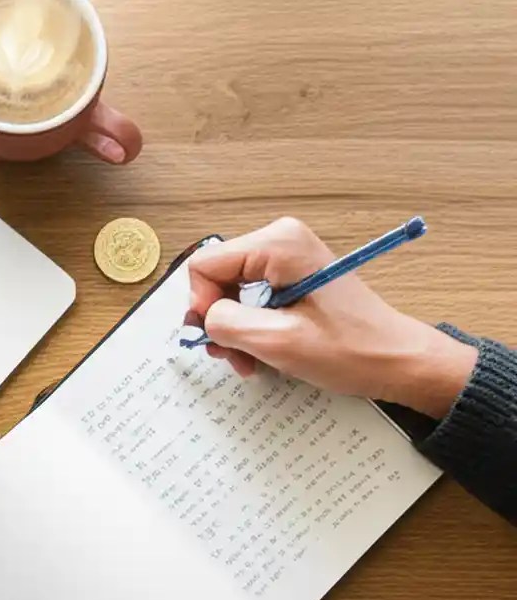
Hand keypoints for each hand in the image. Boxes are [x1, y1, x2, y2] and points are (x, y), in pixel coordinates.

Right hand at [188, 217, 477, 418]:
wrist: (397, 360)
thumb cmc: (349, 350)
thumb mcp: (276, 341)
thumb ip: (225, 322)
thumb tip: (202, 318)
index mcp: (277, 244)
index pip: (205, 265)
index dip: (201, 305)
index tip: (217, 339)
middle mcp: (280, 239)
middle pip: (217, 277)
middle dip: (218, 320)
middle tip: (233, 356)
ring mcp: (288, 256)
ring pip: (231, 290)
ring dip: (233, 329)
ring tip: (249, 359)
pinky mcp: (294, 274)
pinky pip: (251, 297)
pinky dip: (250, 326)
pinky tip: (262, 351)